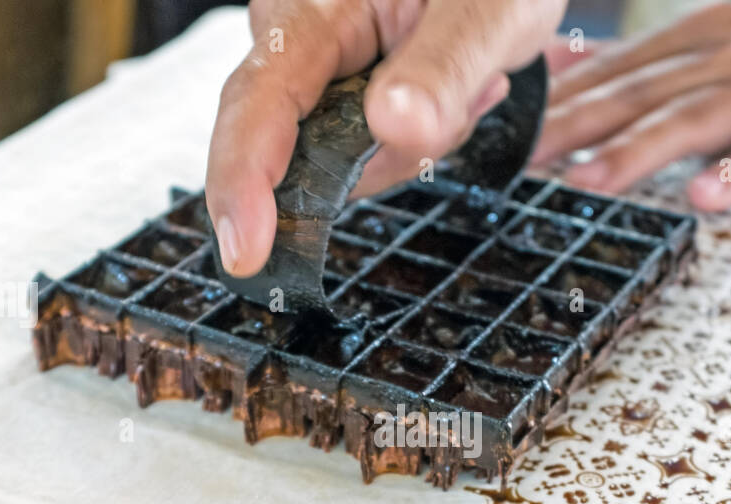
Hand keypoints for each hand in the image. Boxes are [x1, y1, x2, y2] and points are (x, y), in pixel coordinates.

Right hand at [206, 0, 565, 276]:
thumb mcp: (488, 12)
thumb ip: (444, 68)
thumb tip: (395, 127)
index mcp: (314, 11)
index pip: (257, 104)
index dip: (243, 183)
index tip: (246, 252)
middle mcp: (298, 43)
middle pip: (302, 150)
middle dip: (387, 155)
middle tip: (467, 104)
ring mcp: (316, 77)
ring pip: (344, 164)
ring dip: (413, 147)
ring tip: (471, 84)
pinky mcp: (340, 102)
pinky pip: (367, 157)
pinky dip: (418, 142)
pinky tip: (453, 97)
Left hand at [532, 3, 730, 209]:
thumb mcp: (718, 47)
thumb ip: (645, 64)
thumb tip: (566, 68)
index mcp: (703, 34)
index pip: (617, 72)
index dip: (560, 102)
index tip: (508, 131)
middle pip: (641, 95)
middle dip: (576, 128)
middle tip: (523, 161)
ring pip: (694, 122)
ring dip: (637, 153)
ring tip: (588, 182)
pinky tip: (704, 198)